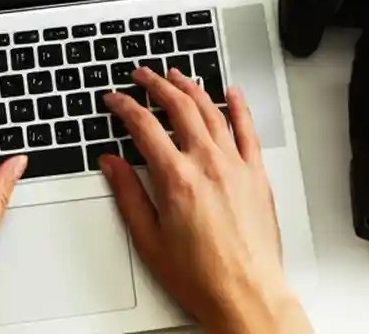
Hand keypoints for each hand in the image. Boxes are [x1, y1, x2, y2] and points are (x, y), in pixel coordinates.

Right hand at [100, 67, 311, 333]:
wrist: (246, 293)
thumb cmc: (201, 276)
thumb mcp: (149, 240)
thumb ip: (128, 195)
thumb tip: (112, 164)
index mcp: (177, 179)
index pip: (144, 127)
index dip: (125, 107)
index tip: (115, 99)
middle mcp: (208, 165)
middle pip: (179, 108)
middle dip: (157, 85)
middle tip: (143, 75)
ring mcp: (236, 166)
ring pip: (212, 111)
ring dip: (192, 88)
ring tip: (177, 76)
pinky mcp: (257, 174)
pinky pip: (248, 130)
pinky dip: (239, 106)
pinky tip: (232, 93)